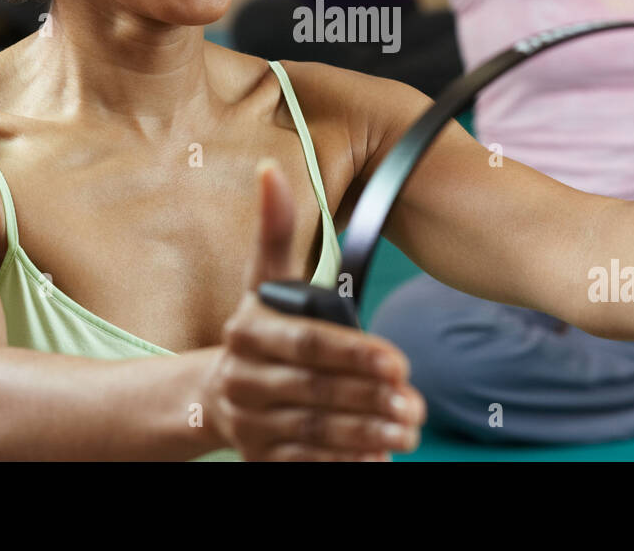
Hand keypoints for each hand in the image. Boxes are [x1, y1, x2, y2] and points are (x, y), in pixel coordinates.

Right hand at [201, 160, 425, 460]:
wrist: (215, 394)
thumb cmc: (260, 326)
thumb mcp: (264, 279)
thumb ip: (274, 229)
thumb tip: (269, 168)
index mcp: (247, 332)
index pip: (307, 345)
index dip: (354, 355)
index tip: (399, 362)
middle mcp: (243, 381)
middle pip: (316, 392)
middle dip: (370, 399)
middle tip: (417, 404)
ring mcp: (251, 425)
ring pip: (316, 432)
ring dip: (367, 434)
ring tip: (410, 430)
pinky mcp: (262, 460)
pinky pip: (307, 464)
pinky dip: (344, 464)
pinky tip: (380, 459)